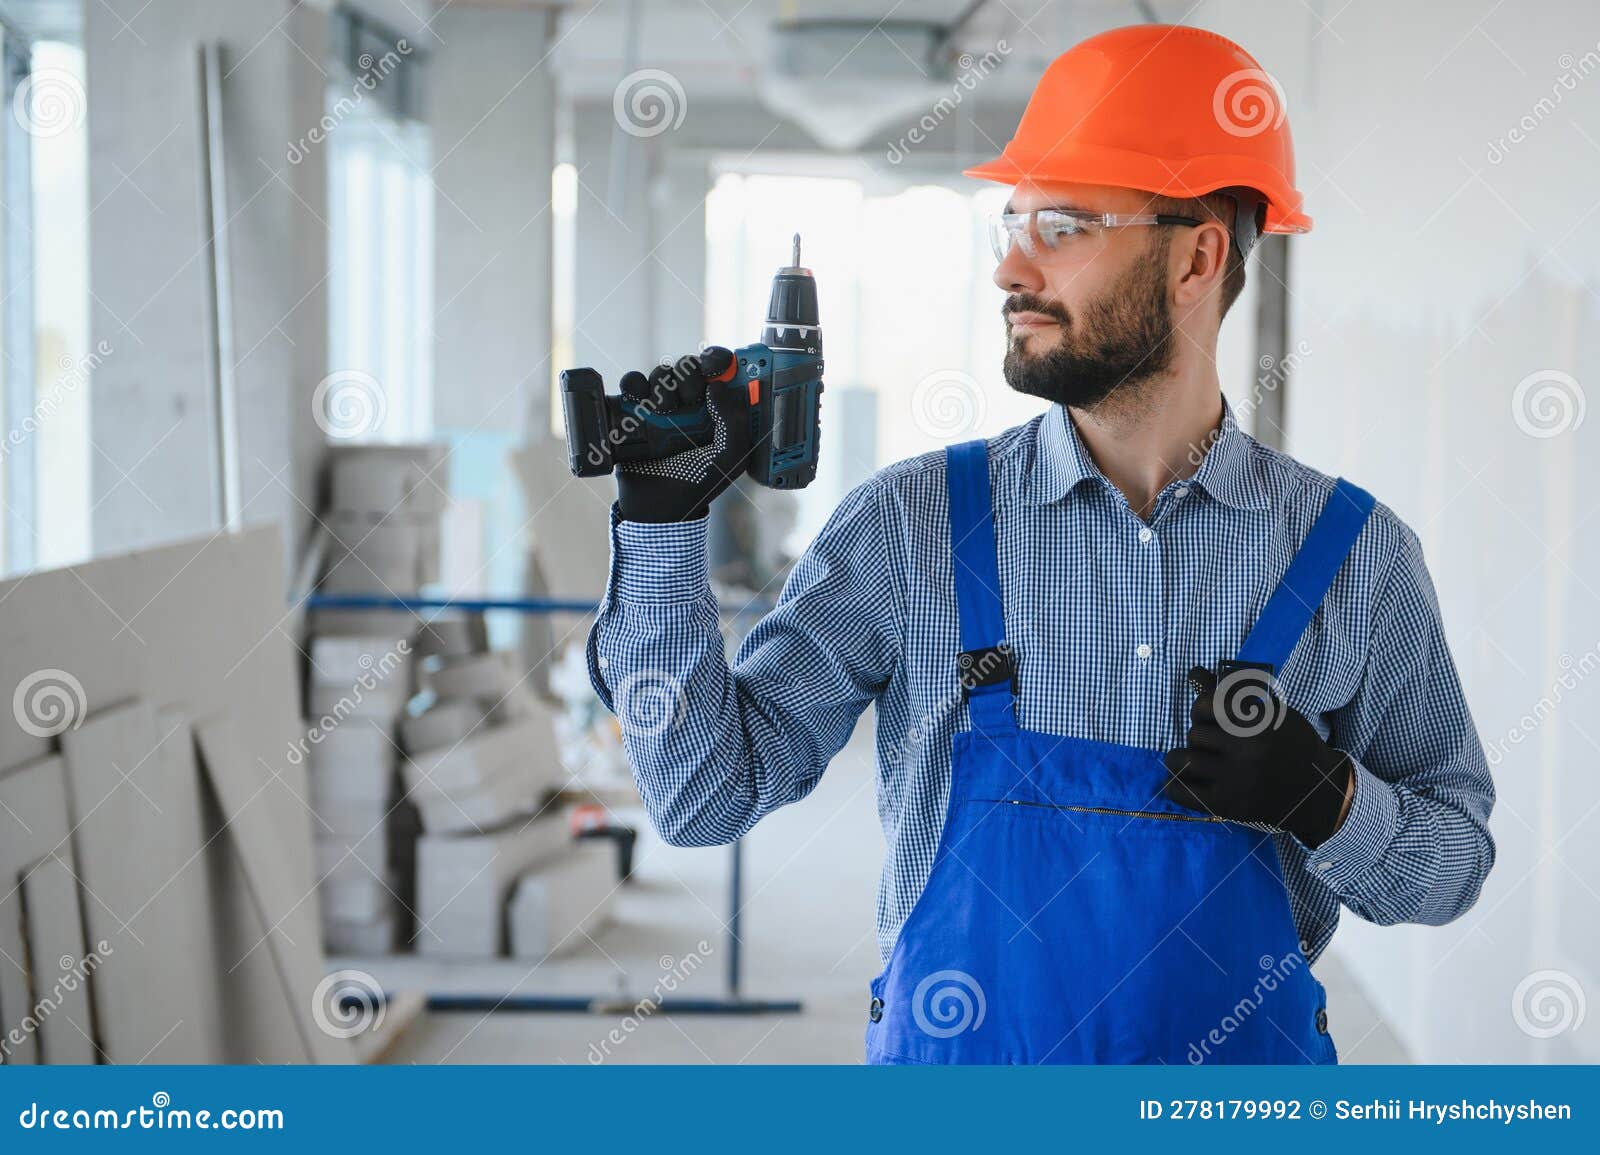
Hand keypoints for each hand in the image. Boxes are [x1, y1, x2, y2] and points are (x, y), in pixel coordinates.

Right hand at [614, 347, 752, 523]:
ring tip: (664, 410)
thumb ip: (735, 422)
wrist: (657, 506)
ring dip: (664, 384)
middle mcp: (690, 406)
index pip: (721, 372)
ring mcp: (661, 408)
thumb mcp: (731, 457)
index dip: (720, 361)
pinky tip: (640, 399)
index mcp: (717, 411)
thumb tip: (717, 386)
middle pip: (690, 367)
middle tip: (689, 396)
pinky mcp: (635, 412)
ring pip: (662, 372)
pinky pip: (632, 383)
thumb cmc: (698, 484)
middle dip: (690, 375)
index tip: (716, 364)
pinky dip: (633, 383)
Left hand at [1162, 666, 1353, 846]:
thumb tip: (1194, 672)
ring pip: (1183, 761)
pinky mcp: (1227, 805)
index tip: (1209, 716)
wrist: (1317, 793)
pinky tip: (1184, 781)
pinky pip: (1180, 792)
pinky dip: (1174, 785)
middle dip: (1200, 736)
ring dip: (1182, 758)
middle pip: (1195, 734)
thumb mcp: (1272, 714)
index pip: (1205, 705)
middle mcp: (1246, 751)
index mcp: (1259, 724)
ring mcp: (1236, 780)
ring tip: (1193, 759)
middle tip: (1211, 744)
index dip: (1202, 708)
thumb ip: (1232, 694)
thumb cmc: (1291, 746)